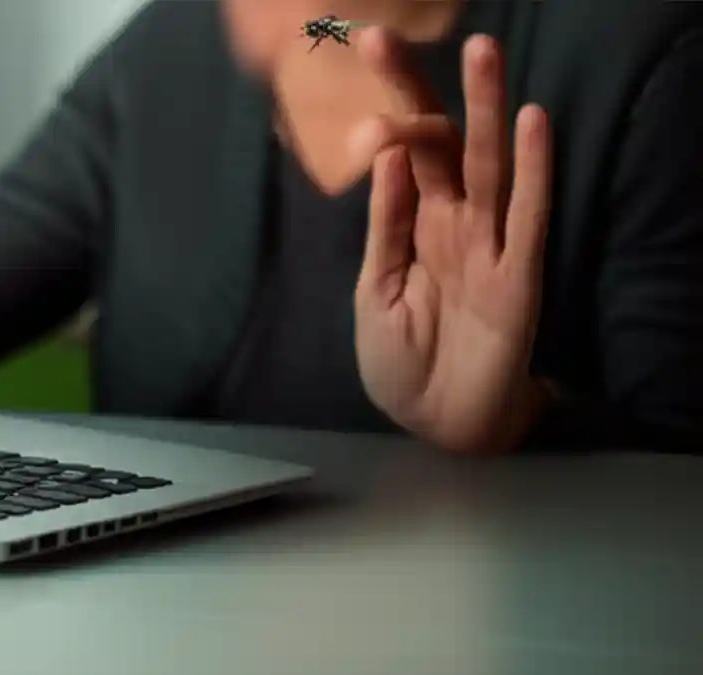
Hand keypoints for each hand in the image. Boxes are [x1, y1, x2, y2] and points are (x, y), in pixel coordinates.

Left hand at [351, 30, 552, 453]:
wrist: (435, 423)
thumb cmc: (404, 361)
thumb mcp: (376, 292)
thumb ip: (385, 228)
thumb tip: (385, 155)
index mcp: (417, 225)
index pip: (403, 154)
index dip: (382, 115)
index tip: (351, 74)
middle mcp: (455, 222)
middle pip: (440, 144)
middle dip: (418, 92)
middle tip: (383, 37)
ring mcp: (489, 244)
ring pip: (489, 165)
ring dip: (485, 110)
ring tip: (482, 53)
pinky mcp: (519, 275)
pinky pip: (529, 216)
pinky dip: (535, 170)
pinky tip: (534, 123)